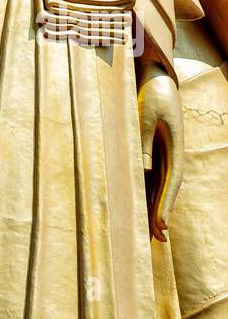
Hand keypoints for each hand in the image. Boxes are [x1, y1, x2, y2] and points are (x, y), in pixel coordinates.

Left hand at [138, 61, 183, 241]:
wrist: (155, 79)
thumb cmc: (151, 95)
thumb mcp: (146, 115)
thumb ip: (143, 141)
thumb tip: (143, 169)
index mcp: (174, 149)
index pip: (171, 183)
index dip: (166, 205)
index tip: (161, 224)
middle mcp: (171, 157)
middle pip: (166, 191)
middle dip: (162, 214)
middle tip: (157, 239)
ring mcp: (163, 156)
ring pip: (159, 188)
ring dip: (156, 209)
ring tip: (153, 235)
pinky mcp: (152, 152)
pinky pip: (151, 179)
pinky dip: (148, 195)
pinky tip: (144, 210)